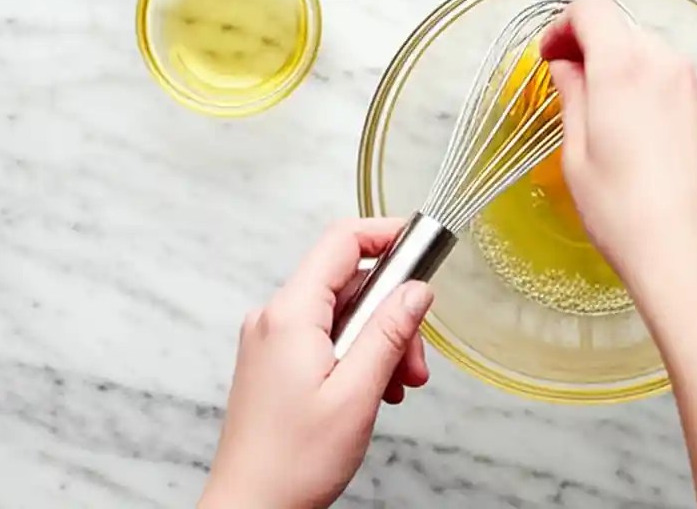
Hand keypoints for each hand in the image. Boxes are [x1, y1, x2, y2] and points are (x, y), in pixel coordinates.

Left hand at [200, 219, 433, 508]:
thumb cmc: (292, 462)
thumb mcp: (358, 393)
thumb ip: (390, 333)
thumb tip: (418, 290)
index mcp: (290, 315)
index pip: (342, 241)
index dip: (387, 234)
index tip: (423, 243)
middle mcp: (275, 319)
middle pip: (350, 283)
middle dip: (394, 314)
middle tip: (416, 359)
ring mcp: (273, 340)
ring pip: (344, 314)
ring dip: (381, 342)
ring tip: (397, 387)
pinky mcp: (276, 362)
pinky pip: (328, 338)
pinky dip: (359, 357)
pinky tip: (374, 391)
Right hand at [540, 0, 696, 312]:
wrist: (696, 261)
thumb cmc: (627, 216)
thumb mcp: (577, 157)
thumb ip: (573, 98)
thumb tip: (569, 69)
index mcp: (624, 68)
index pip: (593, 8)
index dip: (565, 25)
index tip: (553, 55)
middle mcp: (672, 68)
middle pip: (631, 35)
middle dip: (601, 54)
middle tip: (580, 92)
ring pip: (666, 68)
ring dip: (639, 83)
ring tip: (623, 134)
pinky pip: (694, 101)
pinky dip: (672, 112)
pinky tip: (662, 158)